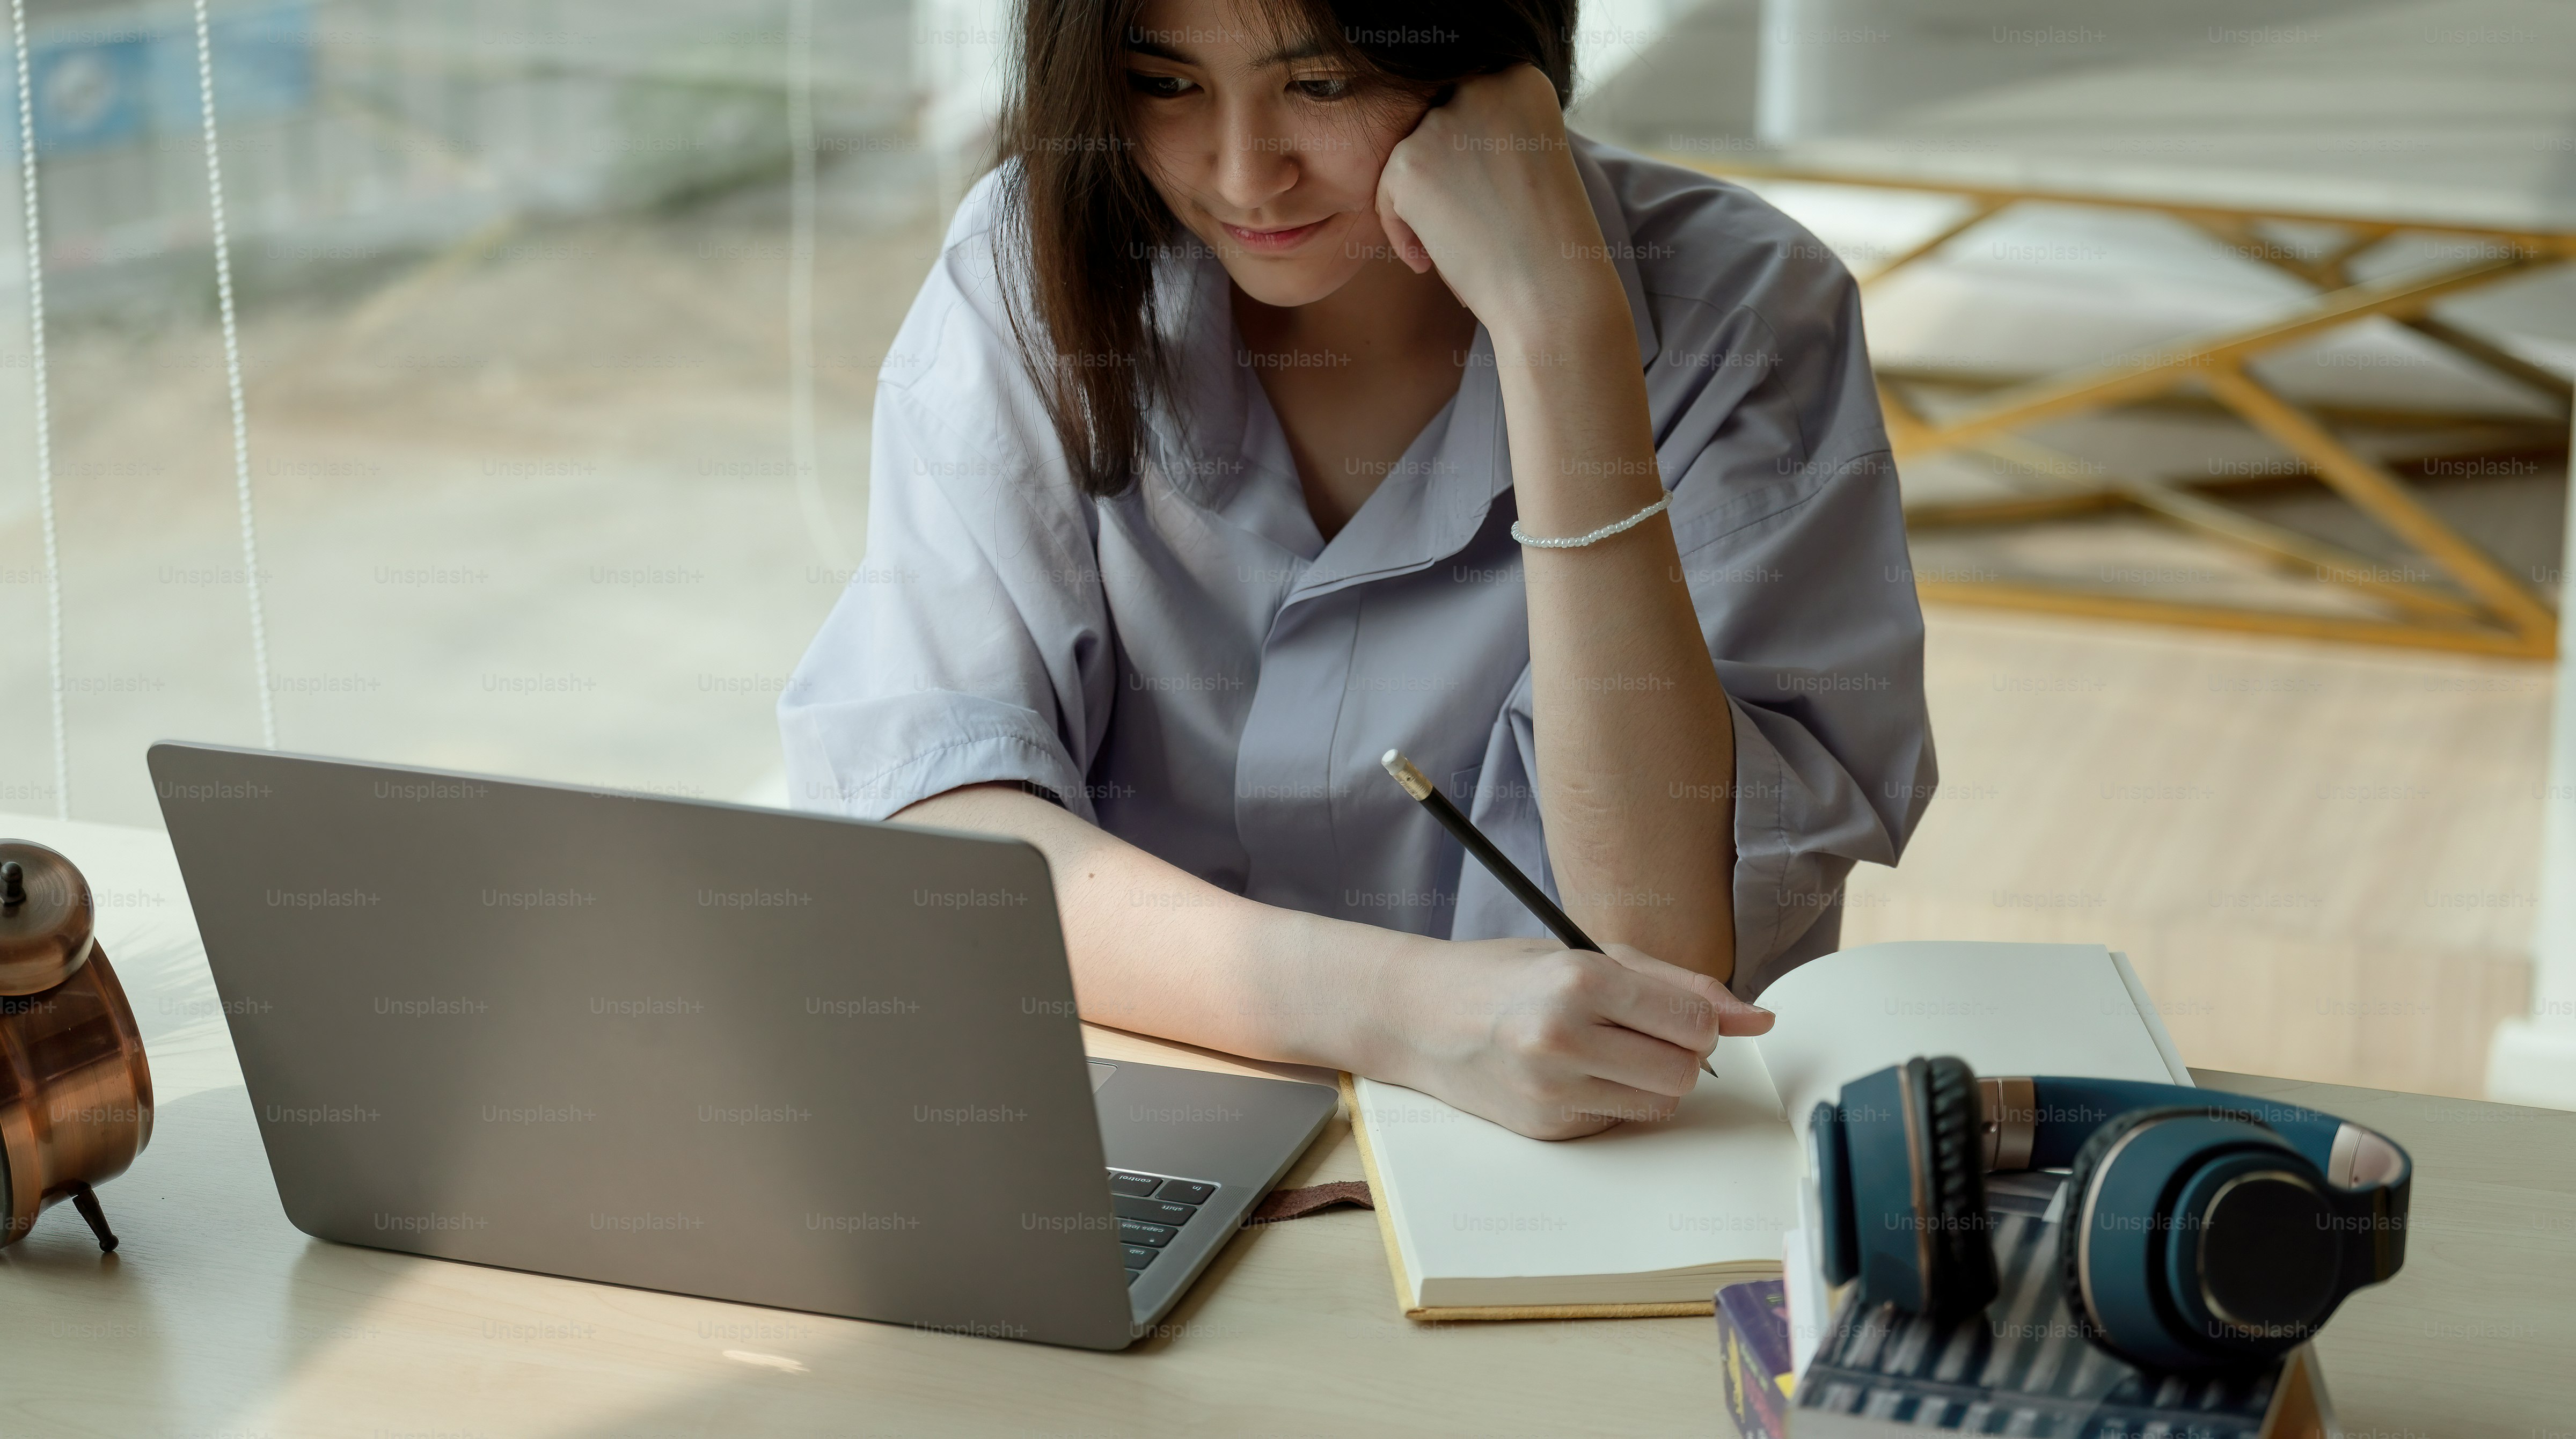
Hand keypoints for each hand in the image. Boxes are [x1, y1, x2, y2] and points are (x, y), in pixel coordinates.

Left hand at [1372, 66, 1627, 350]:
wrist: (1550, 289)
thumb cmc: (1545, 237)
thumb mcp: (1528, 155)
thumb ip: (1486, 128)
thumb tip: (1433, 126)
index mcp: (1520, 76)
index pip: (1465, 101)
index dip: (1468, 155)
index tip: (1491, 194)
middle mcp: (1482, 85)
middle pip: (1434, 125)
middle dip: (1442, 175)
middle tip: (1472, 221)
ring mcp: (1442, 122)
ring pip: (1408, 158)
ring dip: (1423, 202)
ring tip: (1461, 242)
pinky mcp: (1408, 162)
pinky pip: (1386, 192)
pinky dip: (1401, 230)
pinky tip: (1431, 260)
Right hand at [1375, 937, 1775, 1139]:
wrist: (1419, 1016)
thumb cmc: (1508, 976)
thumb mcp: (1589, 955)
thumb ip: (1679, 984)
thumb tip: (1761, 1019)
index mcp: (1579, 979)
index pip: (1694, 1019)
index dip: (1697, 1018)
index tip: (1672, 1011)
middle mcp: (1563, 1036)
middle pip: (1687, 1070)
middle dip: (1679, 1052)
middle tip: (1638, 1031)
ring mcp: (1551, 1089)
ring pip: (1662, 1103)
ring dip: (1651, 1079)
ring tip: (1606, 1051)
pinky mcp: (1546, 1128)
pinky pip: (1622, 1122)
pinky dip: (1613, 1100)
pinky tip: (1574, 1075)